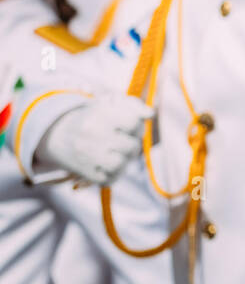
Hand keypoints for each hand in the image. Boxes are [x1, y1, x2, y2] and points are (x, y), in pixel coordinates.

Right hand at [37, 94, 154, 185]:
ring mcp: (86, 155)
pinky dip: (114, 173)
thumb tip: (150, 114)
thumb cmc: (93, 118)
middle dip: (133, 143)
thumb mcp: (109, 104)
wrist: (56, 134)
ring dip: (124, 160)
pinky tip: (108, 163)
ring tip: (117, 153)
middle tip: (123, 140)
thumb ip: (133, 105)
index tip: (129, 125)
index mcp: (98, 114)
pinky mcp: (85, 172)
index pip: (134, 122)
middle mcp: (91, 134)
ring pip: (122, 164)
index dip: (136, 125)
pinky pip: (111, 179)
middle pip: (132, 146)